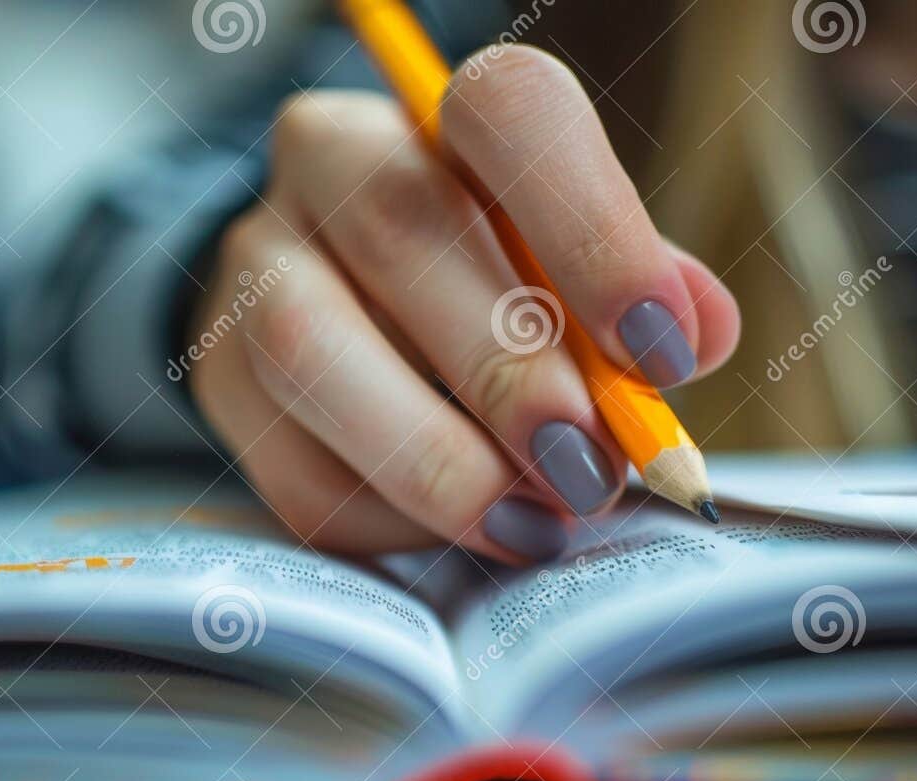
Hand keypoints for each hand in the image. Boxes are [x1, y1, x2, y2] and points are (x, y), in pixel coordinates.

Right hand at [186, 45, 738, 562]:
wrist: (352, 312)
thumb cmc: (496, 287)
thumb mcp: (579, 268)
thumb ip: (642, 293)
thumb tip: (697, 328)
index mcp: (441, 114)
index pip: (508, 111)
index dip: (593, 228)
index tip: (661, 348)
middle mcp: (329, 163)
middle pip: (401, 233)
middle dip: (507, 368)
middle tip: (587, 466)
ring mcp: (255, 266)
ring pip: (309, 350)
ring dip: (431, 456)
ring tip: (527, 522)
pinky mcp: (219, 378)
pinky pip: (290, 461)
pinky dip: (386, 516)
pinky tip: (459, 533)